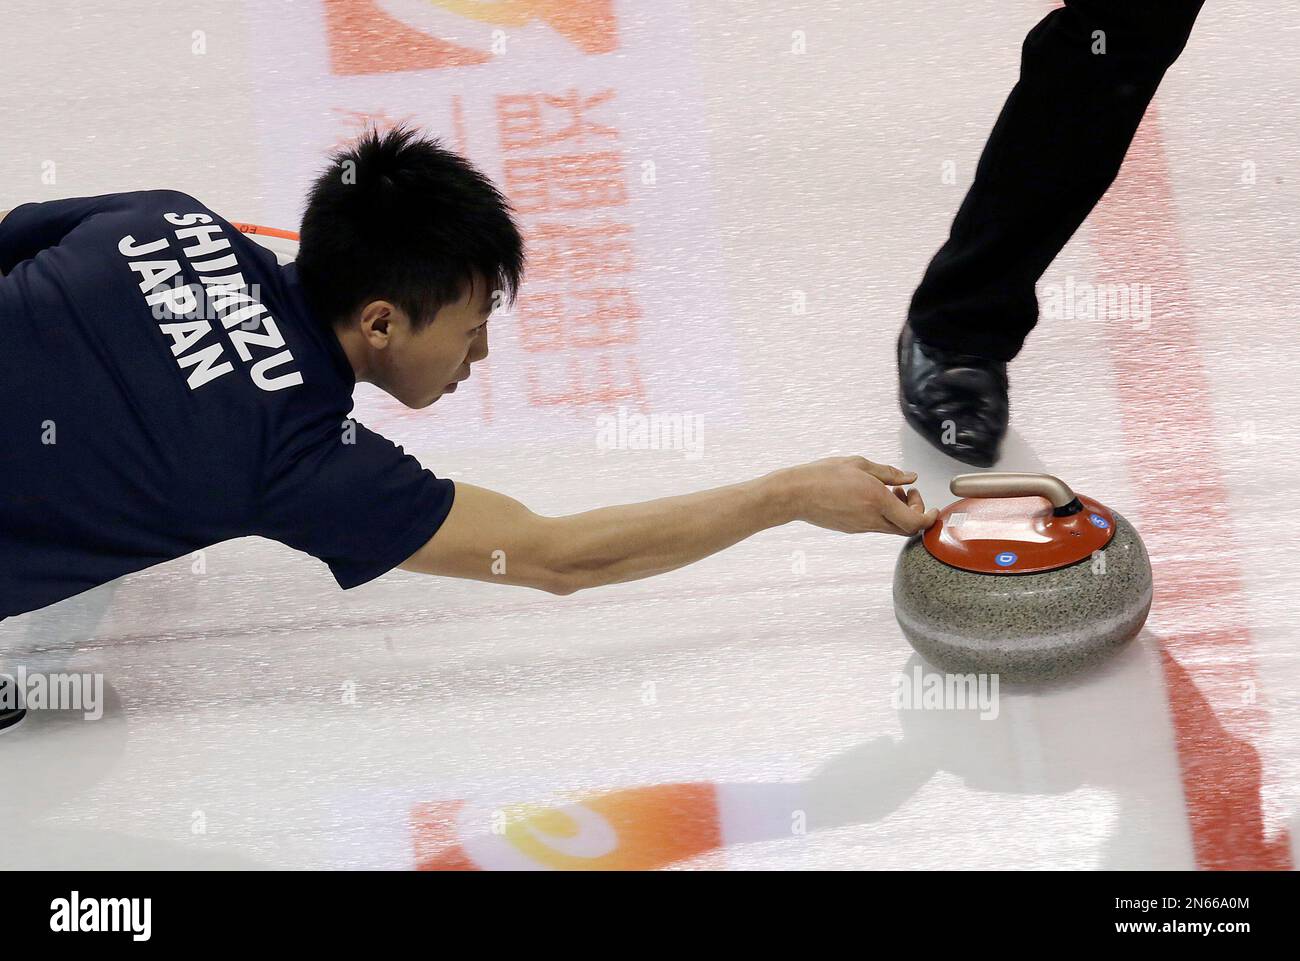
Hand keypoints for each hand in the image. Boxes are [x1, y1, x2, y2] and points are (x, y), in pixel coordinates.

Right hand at [779, 456, 937, 535]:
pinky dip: (884, 514)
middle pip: (907, 528)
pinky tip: (871, 497)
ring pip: (892, 528)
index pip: (915, 522)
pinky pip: (877, 526)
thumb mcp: (859, 465)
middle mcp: (871, 519)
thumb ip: (889, 473)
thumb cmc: (823, 475)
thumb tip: (910, 477)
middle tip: (908, 492)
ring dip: (899, 512)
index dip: (929, 517)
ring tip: (888, 491)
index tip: (932, 506)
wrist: (795, 494)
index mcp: (877, 501)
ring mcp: (861, 527)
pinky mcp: (852, 529)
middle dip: (916, 511)